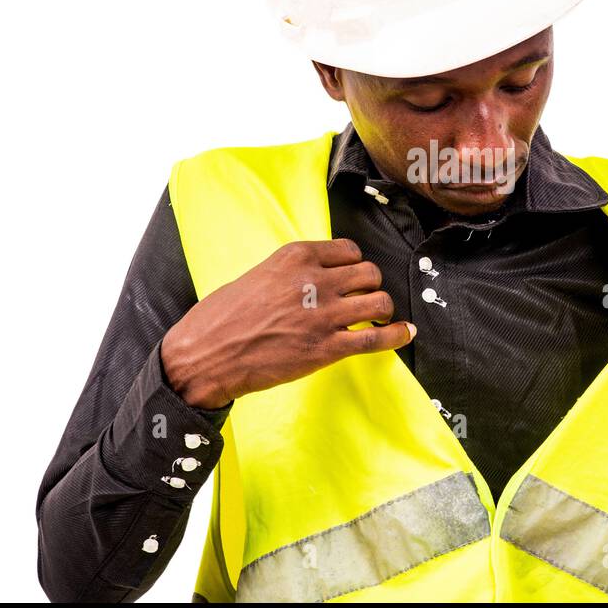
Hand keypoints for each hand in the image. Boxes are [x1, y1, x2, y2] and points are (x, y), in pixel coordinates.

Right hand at [160, 238, 414, 407]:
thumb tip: (316, 278)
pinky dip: (396, 335)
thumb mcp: (257, 275)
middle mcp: (314, 280)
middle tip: (363, 299)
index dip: (355, 265)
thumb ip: (291, 273)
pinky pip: (376, 338)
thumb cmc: (221, 318)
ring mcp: (323, 315)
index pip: (348, 250)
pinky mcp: (327, 349)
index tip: (352, 277)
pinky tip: (404, 333)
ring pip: (379, 302)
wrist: (203, 356)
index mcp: (295, 256)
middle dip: (371, 286)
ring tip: (376, 317)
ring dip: (382, 309)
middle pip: (370, 273)